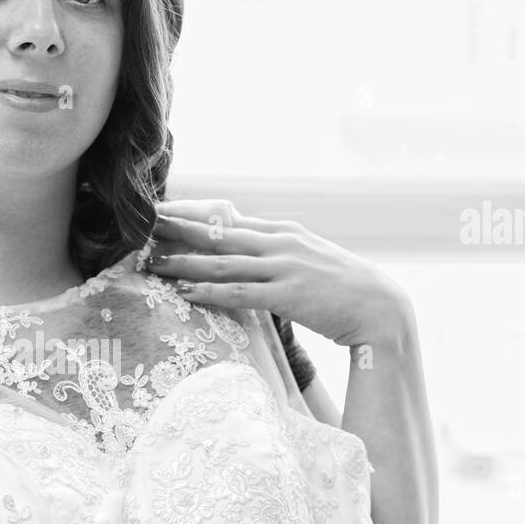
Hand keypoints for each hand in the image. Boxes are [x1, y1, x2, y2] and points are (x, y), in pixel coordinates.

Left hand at [147, 198, 410, 349]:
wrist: (381, 308)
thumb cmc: (344, 290)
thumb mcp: (308, 261)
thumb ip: (278, 256)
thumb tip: (248, 261)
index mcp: (284, 231)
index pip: (230, 220)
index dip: (194, 218)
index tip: (162, 215)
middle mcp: (281, 242)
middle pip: (219, 233)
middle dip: (178, 229)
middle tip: (143, 225)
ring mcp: (284, 267)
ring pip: (222, 263)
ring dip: (184, 263)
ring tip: (152, 263)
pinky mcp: (287, 295)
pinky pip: (239, 293)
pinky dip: (208, 293)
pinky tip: (184, 293)